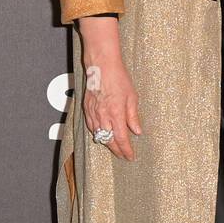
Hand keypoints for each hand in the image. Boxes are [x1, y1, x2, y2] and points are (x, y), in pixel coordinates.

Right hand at [79, 33, 141, 160]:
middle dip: (117, 150)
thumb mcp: (132, 97)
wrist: (101, 66)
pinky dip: (97, 133)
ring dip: (107, 143)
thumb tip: (137, 131)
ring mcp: (92, 112)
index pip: (121, 138)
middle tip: (124, 155)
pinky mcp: (86, 108)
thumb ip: (133, 116)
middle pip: (108, 140)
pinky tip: (101, 135)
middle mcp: (102, 115)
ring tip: (115, 147)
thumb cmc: (118, 78)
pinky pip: (91, 126)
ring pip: (98, 135)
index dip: (126, 150)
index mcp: (115, 113)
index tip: (130, 156)